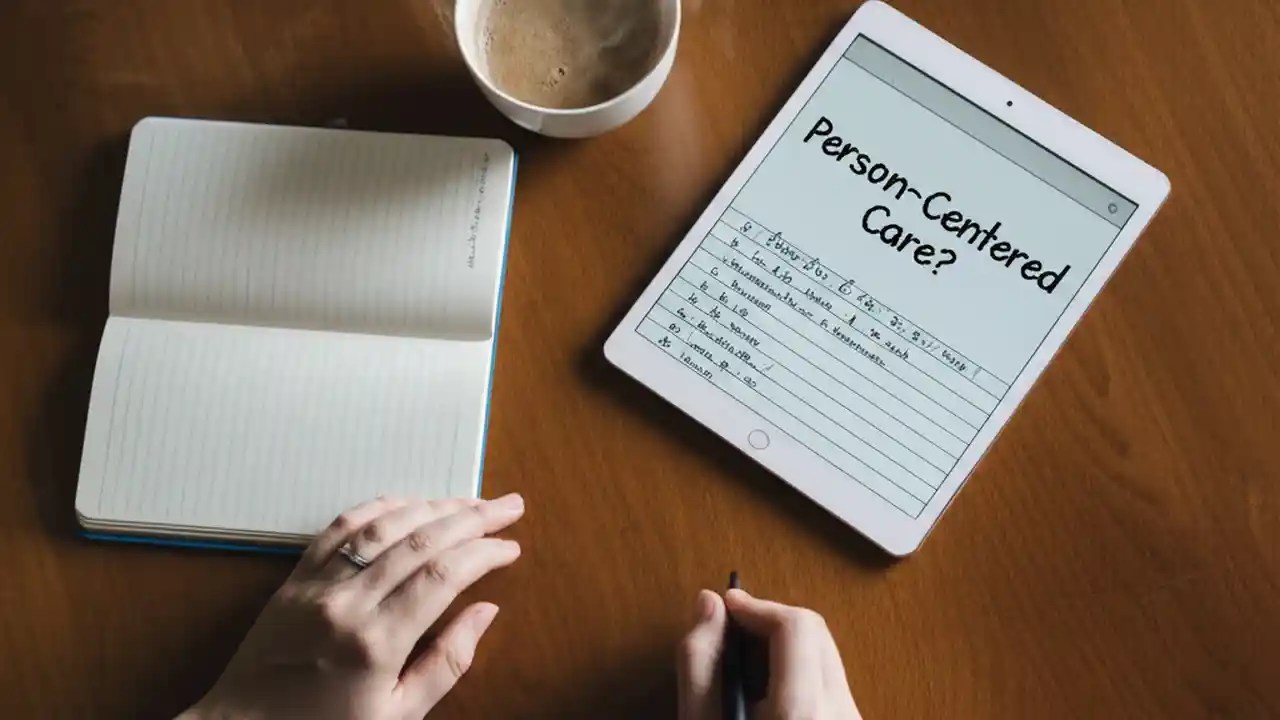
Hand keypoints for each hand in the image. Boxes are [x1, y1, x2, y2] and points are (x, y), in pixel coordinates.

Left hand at [181, 494, 524, 719]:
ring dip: (433, 506)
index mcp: (376, 643)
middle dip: (472, 517)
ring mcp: (316, 586)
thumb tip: (486, 611)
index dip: (484, 552)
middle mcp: (346, 604)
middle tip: (508, 506)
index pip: (445, 575)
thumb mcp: (398, 716)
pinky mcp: (294, 579)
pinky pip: (340, 527)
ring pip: (384, 525)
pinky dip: (379, 507)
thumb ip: (447, 664)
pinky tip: (408, 503)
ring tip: (469, 502)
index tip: (511, 545)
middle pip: (422, 540)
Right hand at [677, 589, 860, 719]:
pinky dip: (800, 670)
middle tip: (734, 631)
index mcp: (801, 711)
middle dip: (772, 621)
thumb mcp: (700, 718)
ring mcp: (853, 718)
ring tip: (749, 669)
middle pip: (815, 631)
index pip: (795, 625)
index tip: (729, 606)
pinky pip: (831, 679)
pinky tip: (771, 694)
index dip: (758, 606)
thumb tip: (710, 602)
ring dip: (786, 646)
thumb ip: (700, 660)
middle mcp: (839, 712)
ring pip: (825, 652)